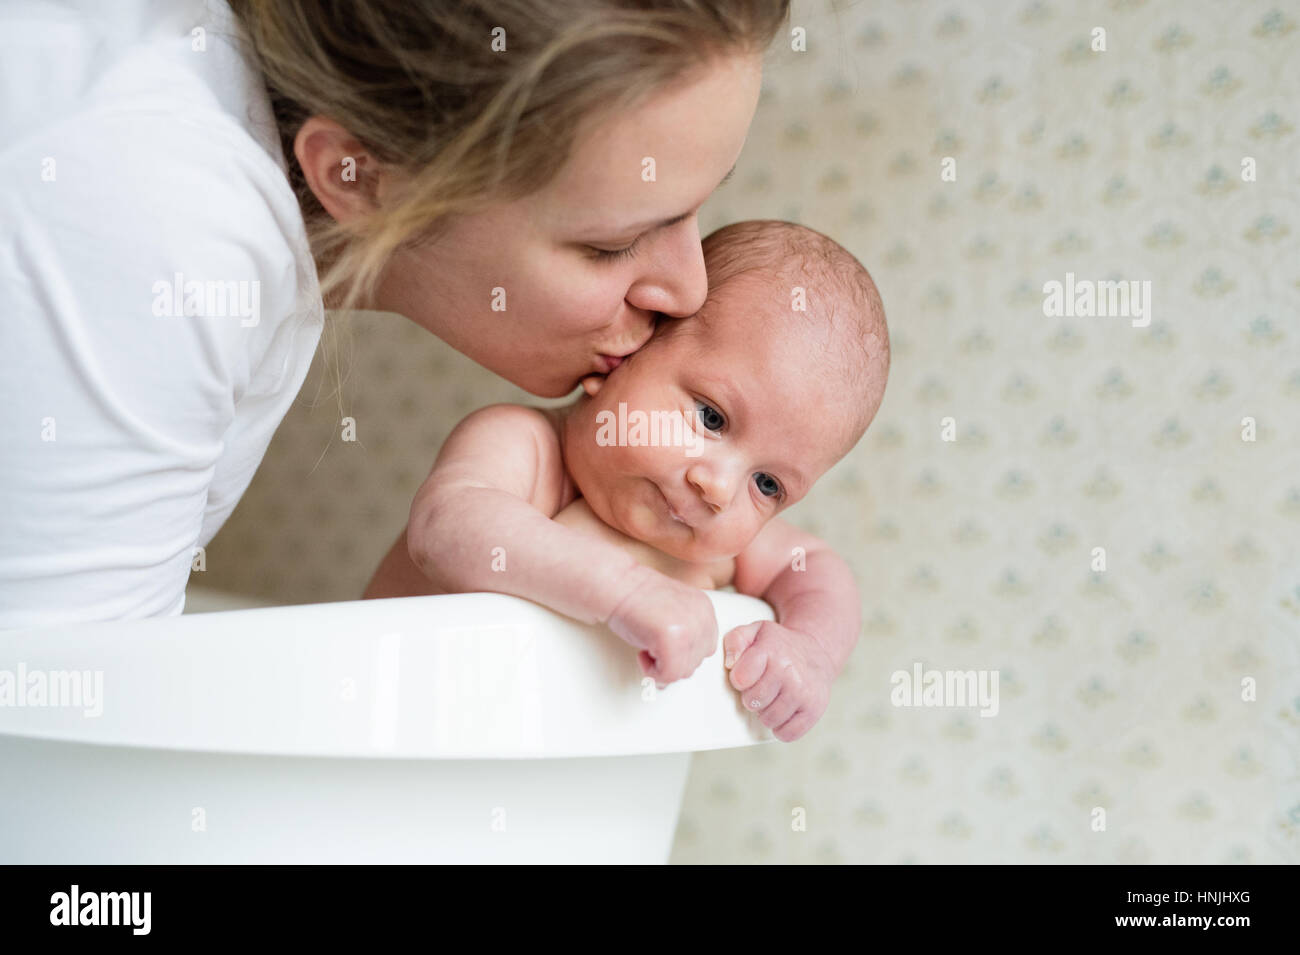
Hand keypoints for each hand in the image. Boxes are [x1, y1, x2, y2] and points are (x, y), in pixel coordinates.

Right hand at [606, 565, 717, 683]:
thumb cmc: (636, 598)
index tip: (664, 645)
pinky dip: (652, 672)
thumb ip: (686, 632)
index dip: (681, 652)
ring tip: (647, 646)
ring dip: (661, 666)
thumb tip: (684, 663)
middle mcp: (702, 618)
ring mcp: (689, 629)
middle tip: (653, 646)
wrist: (617, 586)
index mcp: (704, 609)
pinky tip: (642, 653)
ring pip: (683, 672)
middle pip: (696, 662)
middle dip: (671, 661)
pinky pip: (669, 674)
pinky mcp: (673, 639)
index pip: (705, 648)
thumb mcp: (674, 612)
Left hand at [723, 620, 834, 741]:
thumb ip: (736, 640)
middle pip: (752, 702)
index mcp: (772, 650)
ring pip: (769, 719)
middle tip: (761, 687)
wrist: (817, 653)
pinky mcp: (815, 710)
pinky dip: (782, 727)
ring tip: (773, 698)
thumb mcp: (756, 632)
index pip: (741, 678)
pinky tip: (784, 711)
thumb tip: (730, 663)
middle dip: (752, 697)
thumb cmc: (780, 646)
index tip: (747, 675)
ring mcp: (804, 692)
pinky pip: (787, 733)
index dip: (739, 679)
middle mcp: (790, 672)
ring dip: (766, 712)